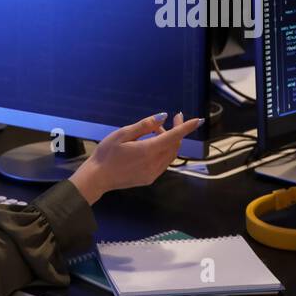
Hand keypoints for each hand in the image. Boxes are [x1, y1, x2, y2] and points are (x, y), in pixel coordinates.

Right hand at [68, 112, 202, 204]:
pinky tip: (152, 145)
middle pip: (174, 146)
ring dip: (168, 142)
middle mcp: (154, 164)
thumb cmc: (106, 153)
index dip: (186, 128)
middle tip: (168, 120)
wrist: (97, 178)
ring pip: (170, 155)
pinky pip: (163, 163)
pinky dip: (163, 151)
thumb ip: (144, 125)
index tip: (198, 120)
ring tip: (155, 131)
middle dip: (176, 131)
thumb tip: (163, 117)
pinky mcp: (149, 179)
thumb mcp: (122, 133)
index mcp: (147, 151)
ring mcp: (153, 173)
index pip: (173, 137)